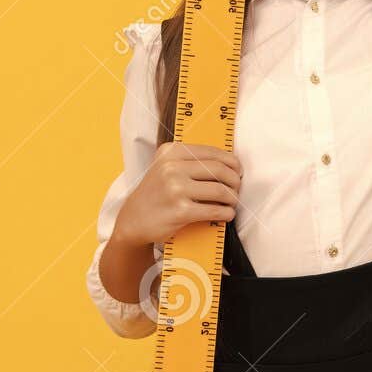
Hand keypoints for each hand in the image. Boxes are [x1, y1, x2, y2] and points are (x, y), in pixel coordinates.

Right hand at [112, 141, 243, 249]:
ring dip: (233, 198)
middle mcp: (172, 167)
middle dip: (235, 181)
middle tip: (237, 189)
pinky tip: (226, 214)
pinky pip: (214, 210)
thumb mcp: (165, 166)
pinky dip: (226, 213)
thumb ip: (191, 159)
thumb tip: (230, 162)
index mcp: (171, 151)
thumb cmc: (156, 192)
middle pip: (220, 170)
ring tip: (232, 202)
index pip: (213, 152)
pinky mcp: (180, 211)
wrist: (133, 220)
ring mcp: (176, 189)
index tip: (238, 172)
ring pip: (220, 190)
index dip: (232, 163)